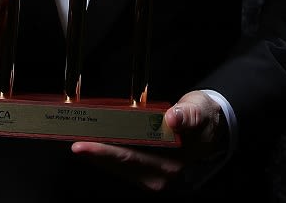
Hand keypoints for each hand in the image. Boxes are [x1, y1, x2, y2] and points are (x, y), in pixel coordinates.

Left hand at [70, 91, 229, 191]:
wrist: (212, 127)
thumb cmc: (204, 117)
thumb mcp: (199, 111)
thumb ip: (188, 115)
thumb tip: (173, 119)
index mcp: (173, 162)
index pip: (132, 158)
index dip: (106, 151)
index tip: (85, 144)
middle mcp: (162, 174)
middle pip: (120, 165)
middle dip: (95, 154)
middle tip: (72, 142)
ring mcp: (154, 175)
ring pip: (119, 167)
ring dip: (98, 156)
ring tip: (77, 142)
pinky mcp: (148, 171)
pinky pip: (123, 165)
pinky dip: (107, 155)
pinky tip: (94, 146)